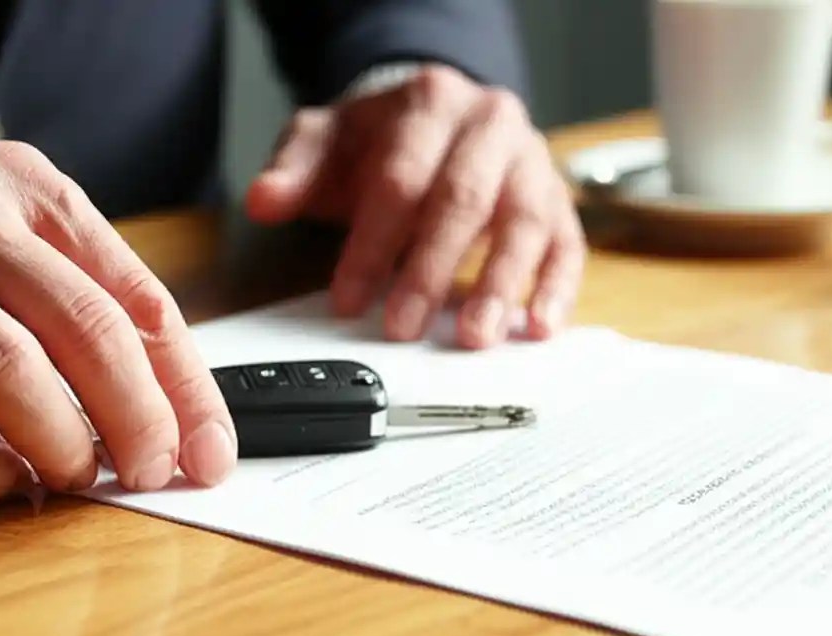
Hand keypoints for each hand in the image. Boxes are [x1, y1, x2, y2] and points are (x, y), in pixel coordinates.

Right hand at [0, 138, 236, 499]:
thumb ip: (67, 280)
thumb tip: (154, 388)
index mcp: (26, 187)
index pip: (138, 295)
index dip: (187, 383)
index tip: (211, 443)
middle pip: (91, 333)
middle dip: (142, 421)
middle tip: (153, 470)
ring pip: (13, 372)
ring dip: (61, 444)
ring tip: (74, 476)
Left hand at [246, 65, 585, 348]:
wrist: (437, 118)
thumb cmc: (381, 140)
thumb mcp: (326, 140)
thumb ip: (293, 169)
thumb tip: (263, 199)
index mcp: (431, 101)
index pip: (401, 178)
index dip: (373, 243)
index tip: (348, 298)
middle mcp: (491, 125)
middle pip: (464, 201)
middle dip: (431, 271)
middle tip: (404, 328)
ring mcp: (532, 162)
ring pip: (526, 223)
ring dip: (501, 285)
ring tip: (476, 337)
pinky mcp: (558, 200)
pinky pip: (568, 244)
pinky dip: (558, 289)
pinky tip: (539, 326)